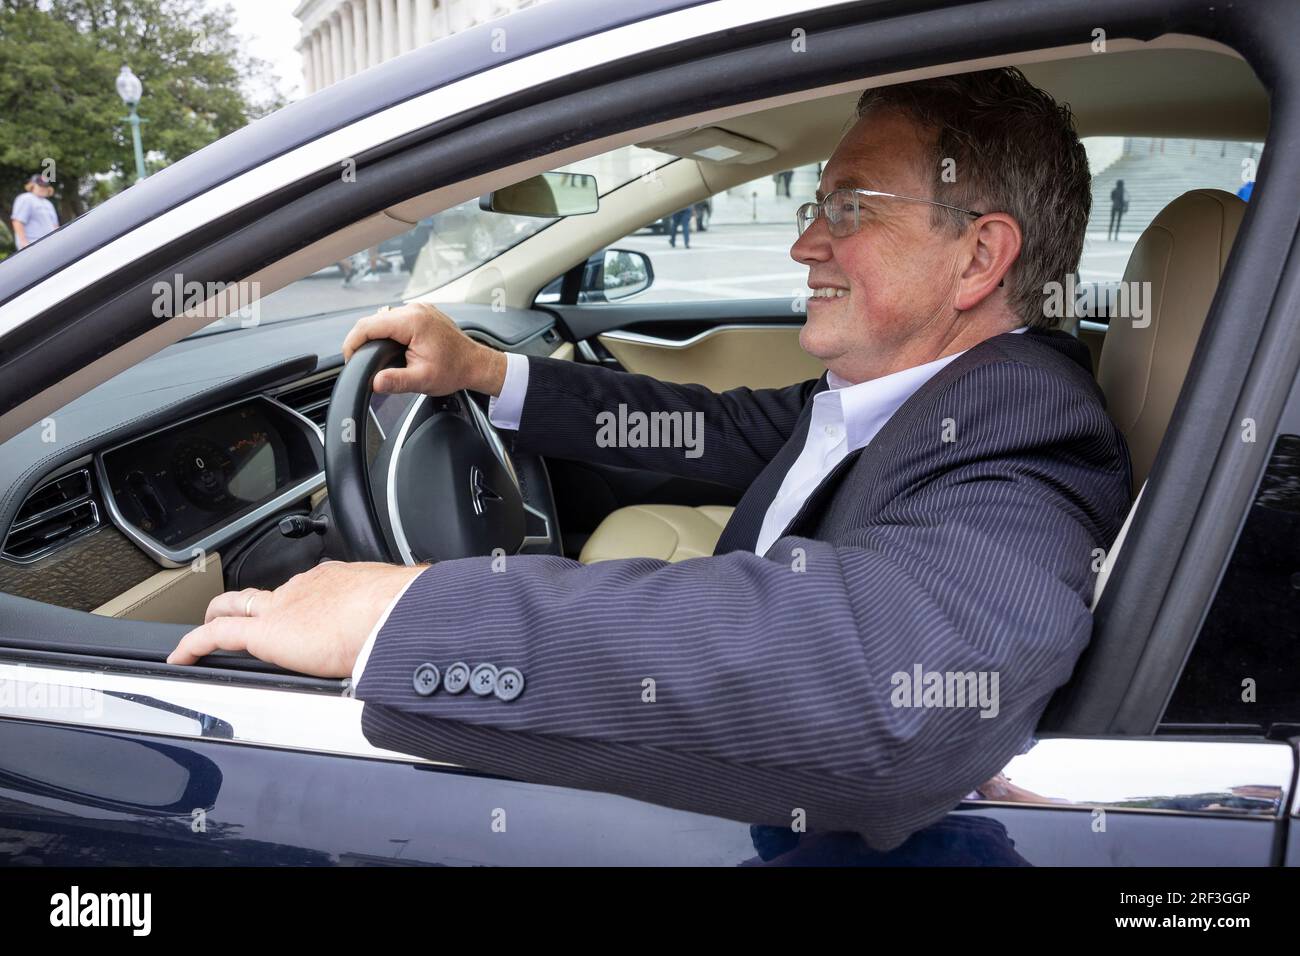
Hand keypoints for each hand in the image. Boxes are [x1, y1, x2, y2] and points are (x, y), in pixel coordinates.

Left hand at [167, 561, 426, 677]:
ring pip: (235, 608)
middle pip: (264, 595)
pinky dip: (194, 644)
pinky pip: (215, 635)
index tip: (300, 618)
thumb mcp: (396, 618)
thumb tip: (409, 651)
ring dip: (219, 621)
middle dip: (249, 606)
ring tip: (202, 639)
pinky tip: (181, 658)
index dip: (296, 604)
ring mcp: (282, 607)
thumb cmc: (403, 615)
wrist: (392, 612)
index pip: (307, 591)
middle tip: (238, 618)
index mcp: (339, 584)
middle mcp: (304, 589)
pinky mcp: (264, 632)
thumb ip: (391, 631)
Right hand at [341, 302, 506, 396]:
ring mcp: (419, 309)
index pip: (368, 325)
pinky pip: (395, 318)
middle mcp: (415, 310)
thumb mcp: (422, 380)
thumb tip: (375, 382)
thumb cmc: (454, 370)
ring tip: (373, 356)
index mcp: (413, 321)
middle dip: (361, 340)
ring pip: (383, 318)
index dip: (352, 343)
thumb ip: (396, 381)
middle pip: (373, 320)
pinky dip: (387, 331)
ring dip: (374, 335)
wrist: (475, 364)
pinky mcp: (421, 313)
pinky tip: (389, 347)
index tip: (349, 358)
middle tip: (358, 361)